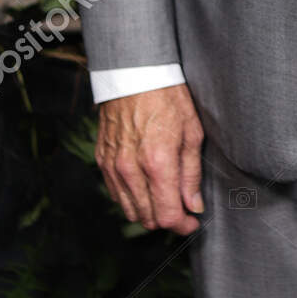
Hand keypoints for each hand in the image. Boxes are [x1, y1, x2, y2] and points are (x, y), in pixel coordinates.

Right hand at [95, 83, 203, 234]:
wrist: (134, 72)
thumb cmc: (167, 97)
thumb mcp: (192, 133)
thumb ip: (191, 174)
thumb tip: (194, 205)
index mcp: (157, 163)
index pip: (168, 215)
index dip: (182, 225)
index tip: (192, 221)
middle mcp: (131, 169)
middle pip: (148, 218)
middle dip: (168, 220)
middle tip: (183, 210)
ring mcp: (113, 166)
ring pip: (129, 209)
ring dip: (149, 212)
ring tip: (165, 198)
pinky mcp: (102, 159)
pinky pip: (115, 193)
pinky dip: (131, 197)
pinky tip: (145, 187)